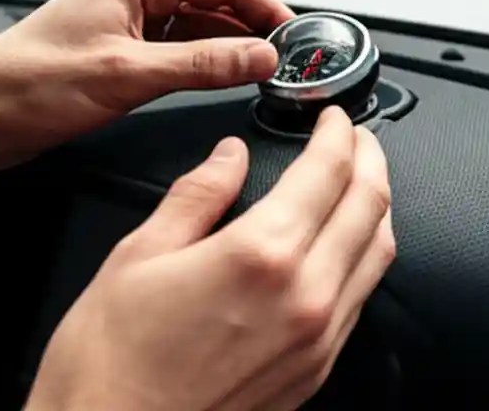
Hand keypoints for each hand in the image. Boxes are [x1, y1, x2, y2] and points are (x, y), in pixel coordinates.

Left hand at [0, 0, 293, 155]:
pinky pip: (180, 46)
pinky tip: (223, 79)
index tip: (295, 37)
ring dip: (233, 46)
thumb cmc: (29, 85)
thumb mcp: (129, 75)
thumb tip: (260, 58)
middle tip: (288, 60)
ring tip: (264, 73)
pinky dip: (207, 60)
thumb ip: (204, 65)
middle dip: (255, 26)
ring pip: (201, 24)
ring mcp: (129, 19)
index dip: (267, 6)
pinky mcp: (122, 48)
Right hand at [26, 107, 395, 410]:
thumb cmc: (109, 364)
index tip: (334, 118)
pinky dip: (362, 257)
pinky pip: (360, 299)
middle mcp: (304, 297)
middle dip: (370, 159)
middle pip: (370, 206)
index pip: (328, 171)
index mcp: (262, 256)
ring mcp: (317, 340)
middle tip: (356, 138)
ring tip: (358, 182)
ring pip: (378, 254)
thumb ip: (195, 196)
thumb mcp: (138, 257)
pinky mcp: (315, 371)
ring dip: (376, 207)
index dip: (339, 132)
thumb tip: (227, 157)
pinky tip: (340, 247)